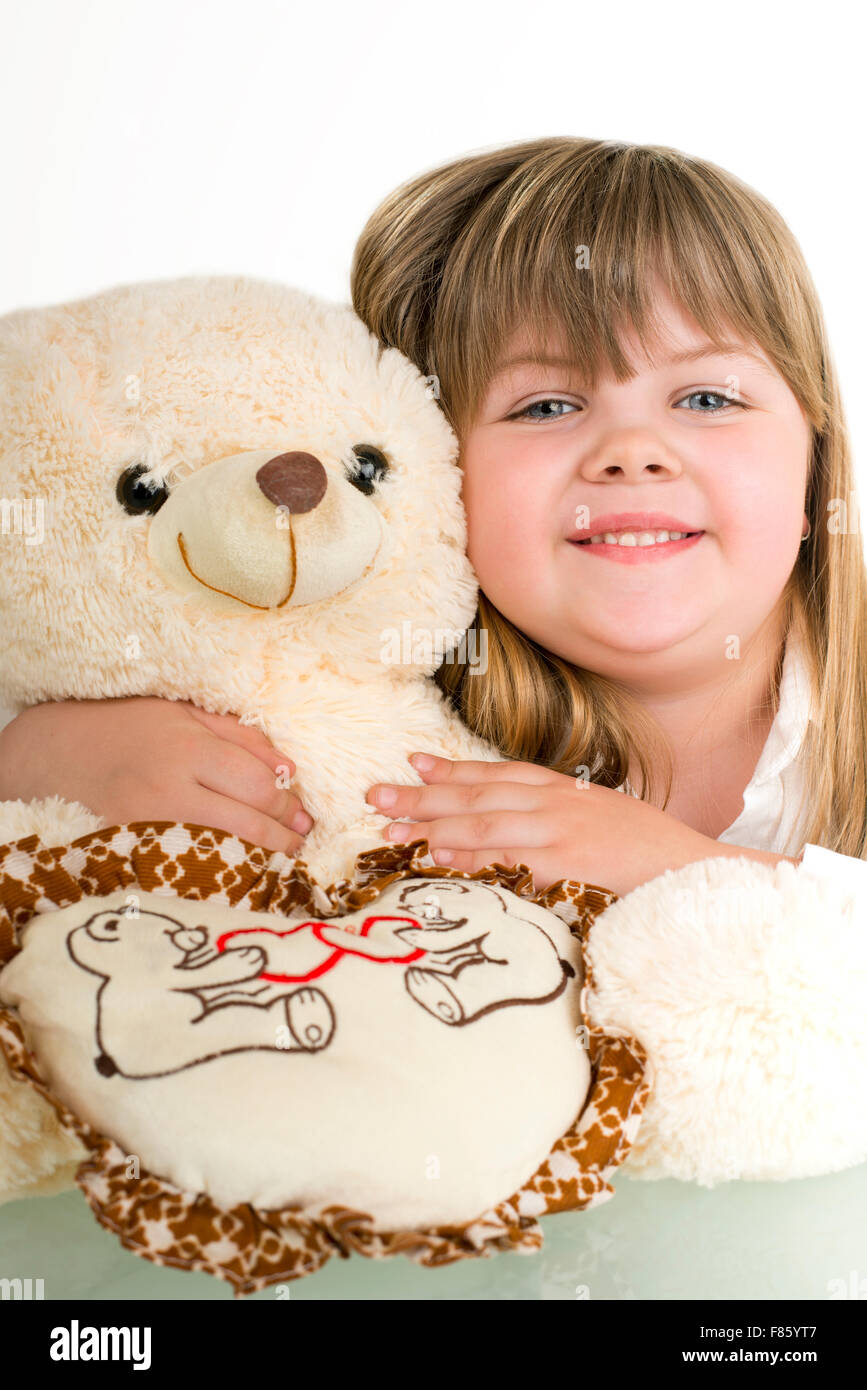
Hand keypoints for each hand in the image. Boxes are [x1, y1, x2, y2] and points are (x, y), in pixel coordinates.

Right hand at [0, 697, 313, 856]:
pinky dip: (220, 869)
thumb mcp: (184, 714)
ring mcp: (150, 826)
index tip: (301, 813)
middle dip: (282, 835)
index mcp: (188, 749)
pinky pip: (189, 866)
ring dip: (259, 858)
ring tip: (280, 856)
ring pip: (223, 851)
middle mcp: (170, 790)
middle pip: (246, 822)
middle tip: (298, 839)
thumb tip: (288, 770)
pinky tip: (238, 867)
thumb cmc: (127, 728)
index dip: (287, 804)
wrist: (57, 754)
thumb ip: (240, 738)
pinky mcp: (134, 850)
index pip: (258, 785)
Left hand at [366, 752, 717, 897]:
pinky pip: (507, 859)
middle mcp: (557, 803)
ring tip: (390, 829)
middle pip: (478, 795)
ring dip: (431, 825)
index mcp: (565, 791)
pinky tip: (436, 859)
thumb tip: (523, 830)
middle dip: (423, 795)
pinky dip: (468, 857)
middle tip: (377, 795)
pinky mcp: (566, 862)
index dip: (453, 769)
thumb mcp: (603, 821)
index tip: (414, 762)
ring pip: (483, 823)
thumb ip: (561, 819)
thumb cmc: (650, 854)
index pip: (498, 774)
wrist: (696, 869)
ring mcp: (560, 830)